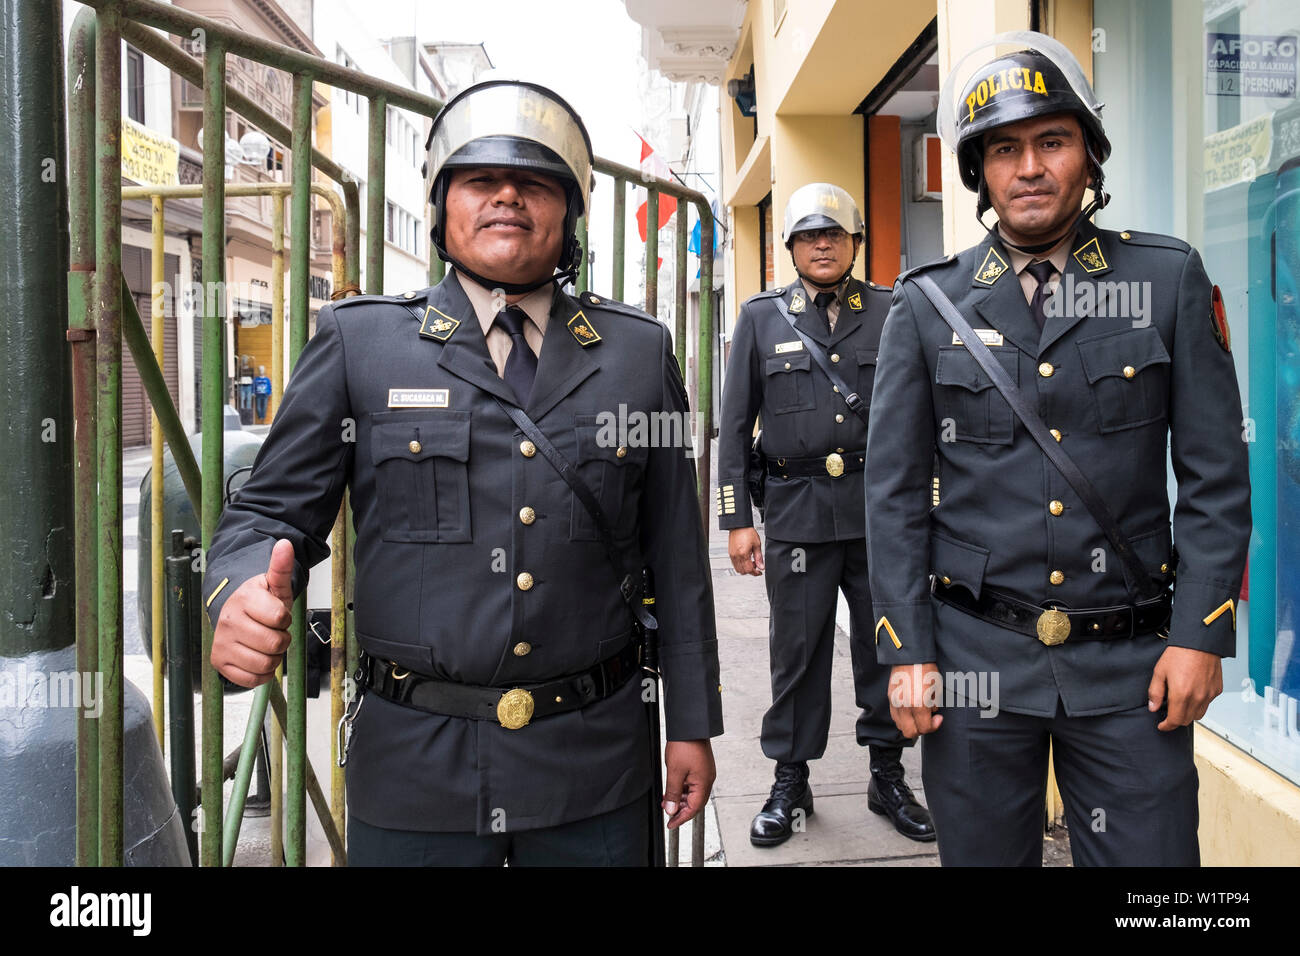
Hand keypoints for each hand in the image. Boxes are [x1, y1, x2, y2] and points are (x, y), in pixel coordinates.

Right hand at [210, 539, 295, 687]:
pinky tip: (257, 658)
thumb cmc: (258, 602)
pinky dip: (261, 674)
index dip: (285, 619)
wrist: (234, 614)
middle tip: (272, 631)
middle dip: (282, 639)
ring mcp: (222, 644)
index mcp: (244, 600)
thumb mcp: (274, 584)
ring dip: (273, 657)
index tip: (277, 614)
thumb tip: (286, 545)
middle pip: (275, 644)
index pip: (280, 618)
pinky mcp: (219, 663)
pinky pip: (251, 680)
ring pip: (265, 664)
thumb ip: (281, 567)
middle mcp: (228, 622)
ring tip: (265, 644)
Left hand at [662, 739, 715, 829]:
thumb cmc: (685, 745)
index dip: (681, 818)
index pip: (694, 808)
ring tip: (667, 800)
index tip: (671, 824)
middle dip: (680, 809)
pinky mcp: (700, 767)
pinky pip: (692, 784)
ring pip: (693, 793)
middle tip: (667, 812)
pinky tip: (673, 789)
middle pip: (695, 802)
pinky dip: (682, 789)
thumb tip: (671, 809)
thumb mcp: (674, 772)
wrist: (690, 726)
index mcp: (703, 783)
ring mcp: (704, 773)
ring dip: (680, 799)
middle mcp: (707, 780)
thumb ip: (672, 793)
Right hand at [728, 527, 764, 575]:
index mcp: (743, 554)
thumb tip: (761, 566)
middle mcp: (736, 556)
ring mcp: (732, 555)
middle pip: (743, 571)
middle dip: (750, 571)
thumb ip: (759, 557)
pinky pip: (735, 564)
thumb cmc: (747, 532)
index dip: (755, 573)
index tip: (759, 572)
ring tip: (751, 562)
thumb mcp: (757, 545)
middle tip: (756, 565)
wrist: (739, 526)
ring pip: (738, 569)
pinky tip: (745, 559)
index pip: (749, 570)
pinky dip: (740, 565)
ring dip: (745, 569)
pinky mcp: (730, 554)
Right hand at [888, 663, 943, 738]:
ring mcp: (895, 702)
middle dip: (921, 729)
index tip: (938, 718)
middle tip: (928, 720)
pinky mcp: (890, 697)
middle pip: (910, 732)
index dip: (934, 726)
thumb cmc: (925, 668)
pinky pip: (895, 716)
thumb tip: (932, 711)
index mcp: (918, 704)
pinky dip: (902, 718)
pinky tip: (910, 710)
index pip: (924, 728)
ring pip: (900, 726)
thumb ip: (934, 703)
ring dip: (911, 724)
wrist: (909, 655)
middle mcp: (904, 706)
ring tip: (918, 715)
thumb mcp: (937, 687)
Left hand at [1148, 645, 1223, 730]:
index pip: (1175, 721)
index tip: (1162, 725)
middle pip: (1187, 720)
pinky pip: (1207, 703)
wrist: (1199, 642)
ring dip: (1188, 714)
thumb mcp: (1160, 672)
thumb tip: (1153, 707)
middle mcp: (1198, 697)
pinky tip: (1192, 693)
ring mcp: (1209, 694)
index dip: (1167, 726)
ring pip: (1199, 714)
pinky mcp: (1217, 690)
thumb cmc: (1180, 654)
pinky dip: (1199, 704)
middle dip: (1176, 720)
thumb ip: (1155, 692)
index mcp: (1182, 695)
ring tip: (1180, 703)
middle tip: (1168, 713)